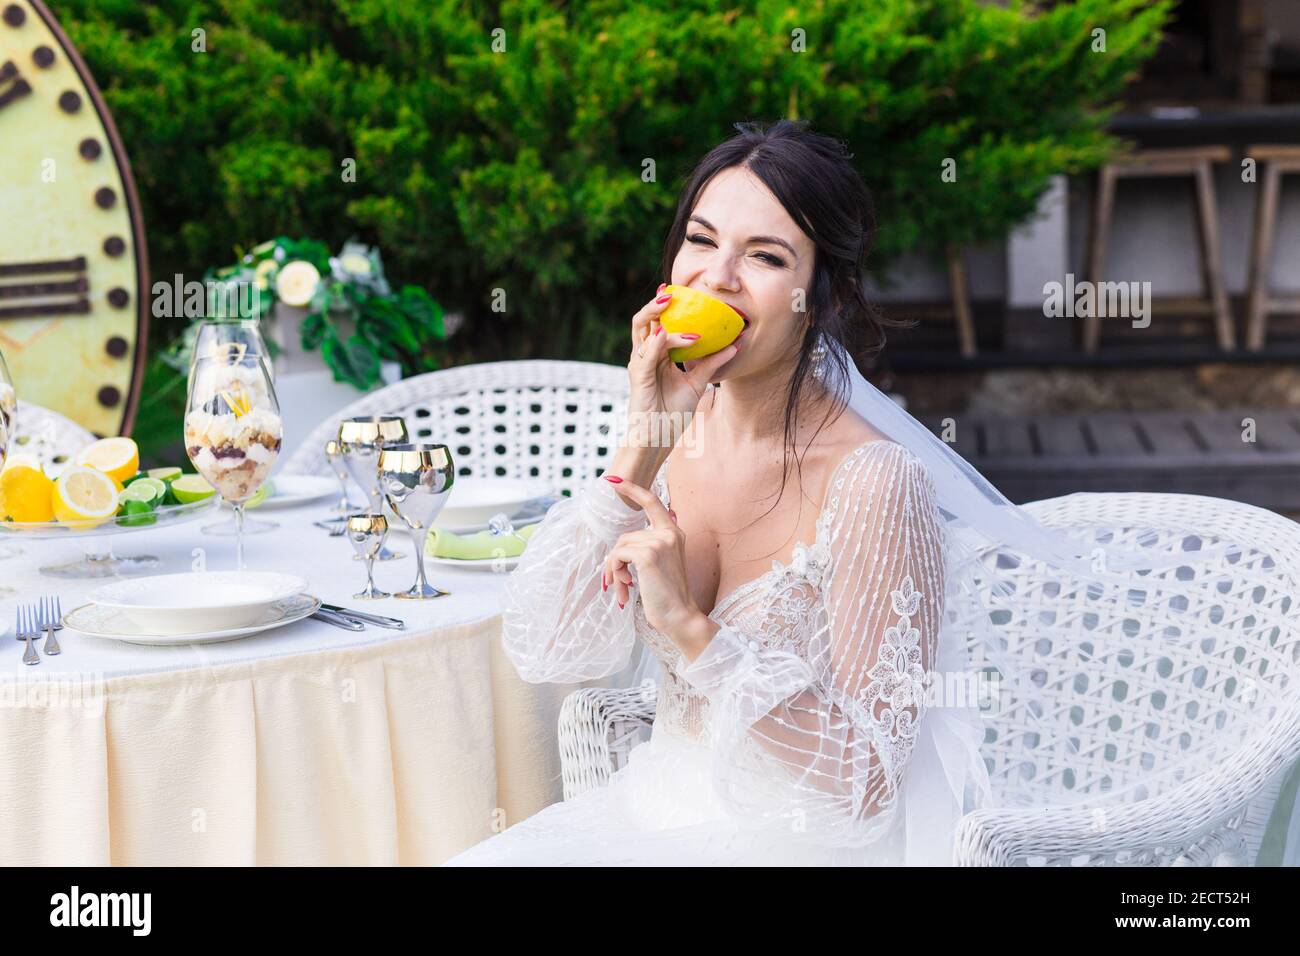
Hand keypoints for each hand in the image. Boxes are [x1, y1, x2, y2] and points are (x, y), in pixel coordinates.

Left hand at [600, 474, 708, 650]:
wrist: (680, 617)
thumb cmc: (667, 597)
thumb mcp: (661, 566)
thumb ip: (649, 549)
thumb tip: (622, 547)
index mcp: (674, 533)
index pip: (652, 502)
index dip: (631, 489)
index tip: (612, 479)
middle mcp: (669, 533)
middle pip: (625, 537)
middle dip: (615, 561)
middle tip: (615, 583)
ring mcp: (660, 542)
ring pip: (619, 547)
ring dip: (614, 570)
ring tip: (623, 589)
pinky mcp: (648, 555)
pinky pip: (617, 556)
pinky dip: (614, 573)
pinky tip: (626, 589)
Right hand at [624, 284, 740, 447]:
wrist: (658, 438)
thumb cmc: (672, 413)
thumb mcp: (697, 383)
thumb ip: (711, 363)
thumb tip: (734, 346)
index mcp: (656, 356)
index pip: (657, 324)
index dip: (663, 306)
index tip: (677, 290)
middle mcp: (645, 356)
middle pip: (644, 321)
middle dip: (655, 303)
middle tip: (671, 290)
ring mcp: (639, 364)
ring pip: (642, 330)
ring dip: (656, 314)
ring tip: (670, 302)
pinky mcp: (638, 377)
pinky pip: (647, 353)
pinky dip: (659, 341)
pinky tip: (671, 332)